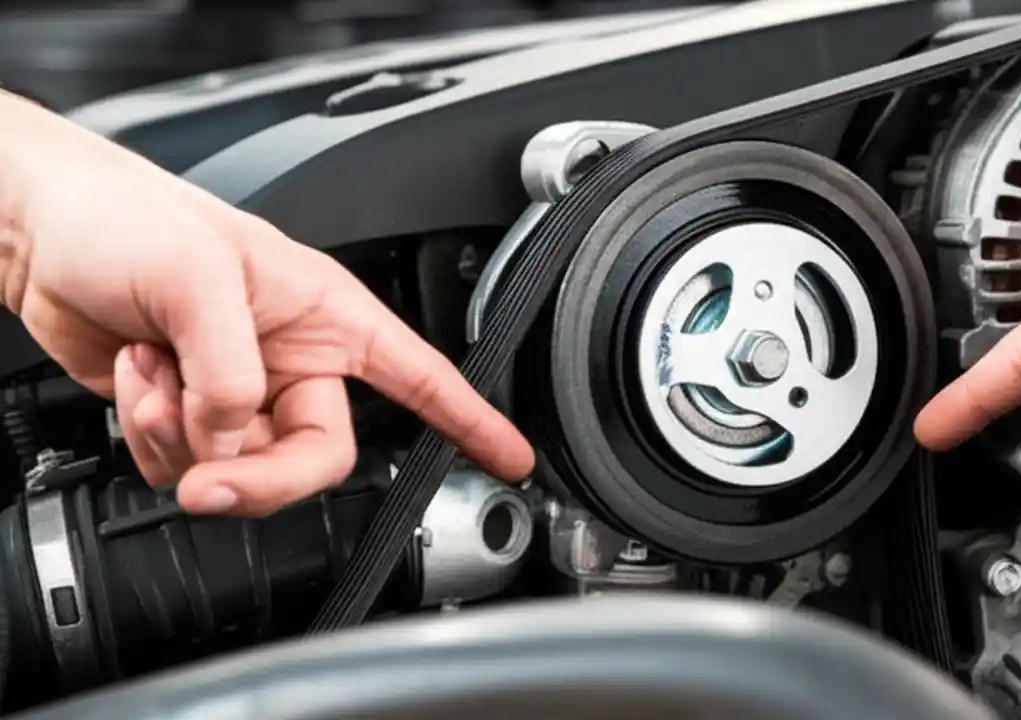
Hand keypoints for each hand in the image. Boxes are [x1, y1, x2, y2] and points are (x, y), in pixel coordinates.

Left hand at [0, 92, 533, 515]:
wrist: (42, 230)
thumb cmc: (127, 216)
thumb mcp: (197, 276)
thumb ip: (234, 369)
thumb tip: (240, 440)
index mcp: (325, 313)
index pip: (421, 374)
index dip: (471, 420)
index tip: (507, 457)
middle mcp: (290, 358)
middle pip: (316, 456)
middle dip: (258, 473)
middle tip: (212, 474)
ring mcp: (238, 391)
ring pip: (246, 470)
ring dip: (185, 440)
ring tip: (156, 374)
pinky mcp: (187, 415)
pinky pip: (188, 466)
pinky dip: (153, 440)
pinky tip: (138, 380)